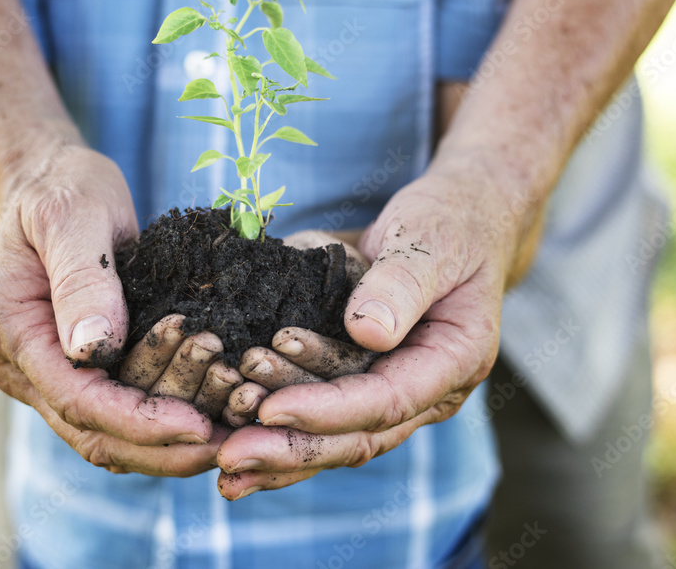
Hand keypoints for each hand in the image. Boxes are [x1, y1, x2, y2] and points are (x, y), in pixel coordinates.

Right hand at [0, 146, 223, 475]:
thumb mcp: (73, 216)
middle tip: (230, 448)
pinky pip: (118, 415)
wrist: (50, 186)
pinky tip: (213, 420)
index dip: (140, 421)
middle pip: (92, 434)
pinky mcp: (77, 372)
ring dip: (167, 448)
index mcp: (13, 331)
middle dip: (162, 450)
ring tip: (230, 441)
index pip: (77, 399)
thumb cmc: (62, 190)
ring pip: (106, 436)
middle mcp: (23, 367)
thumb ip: (81, 278)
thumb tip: (94, 349)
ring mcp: (46, 375)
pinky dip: (163, 425)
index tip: (200, 426)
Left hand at [216, 168, 534, 497]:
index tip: (270, 410)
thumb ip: (402, 284)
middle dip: (290, 449)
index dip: (326, 409)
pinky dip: (275, 430)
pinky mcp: (359, 380)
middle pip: (355, 436)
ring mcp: (391, 389)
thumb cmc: (448, 223)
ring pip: (334, 437)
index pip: (386, 401)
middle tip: (228, 457)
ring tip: (221, 454)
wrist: (454, 220)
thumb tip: (367, 333)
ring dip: (276, 450)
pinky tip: (228, 440)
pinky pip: (317, 413)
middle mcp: (424, 389)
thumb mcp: (430, 241)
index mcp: (453, 360)